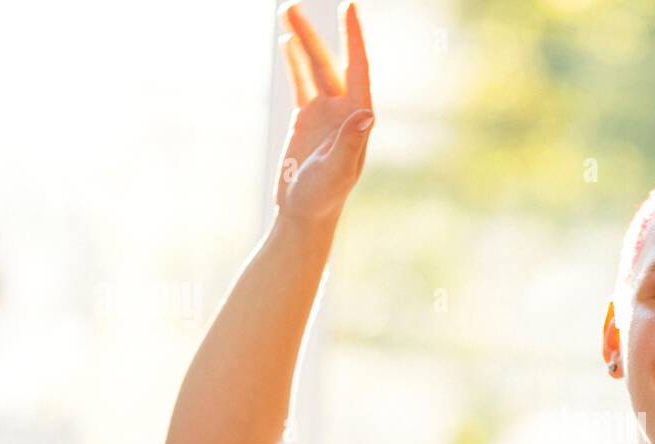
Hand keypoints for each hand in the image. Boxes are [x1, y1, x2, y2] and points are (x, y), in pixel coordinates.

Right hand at [274, 2, 374, 225]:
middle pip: (330, 63)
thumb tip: (366, 115)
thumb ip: (350, 143)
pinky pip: (302, 82)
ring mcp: (326, 112)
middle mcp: (346, 110)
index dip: (354, 38)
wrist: (305, 213)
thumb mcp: (336, 172)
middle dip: (315, 35)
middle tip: (293, 6)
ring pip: (314, 68)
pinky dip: (296, 62)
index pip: (358, 69)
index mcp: (358, 118)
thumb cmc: (324, 198)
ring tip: (288, 12)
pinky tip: (288, 42)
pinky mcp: (308, 118)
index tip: (350, 6)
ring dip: (303, 42)